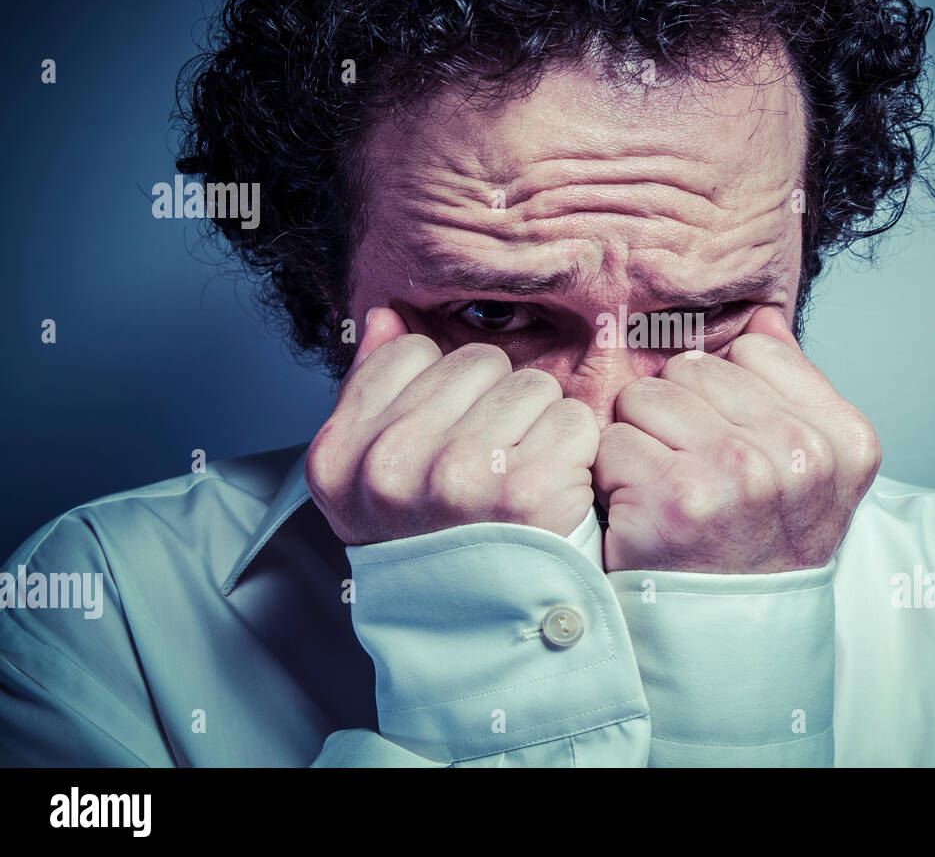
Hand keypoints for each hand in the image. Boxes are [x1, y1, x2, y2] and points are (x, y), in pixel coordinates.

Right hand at [305, 308, 598, 544]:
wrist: (482, 635)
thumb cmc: (435, 543)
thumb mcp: (374, 477)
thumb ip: (374, 390)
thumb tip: (387, 316)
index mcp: (340, 456)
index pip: (412, 353)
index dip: (445, 390)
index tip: (446, 441)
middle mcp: (390, 465)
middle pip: (478, 362)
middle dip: (497, 404)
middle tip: (491, 466)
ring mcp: (457, 476)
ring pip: (531, 385)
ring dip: (539, 426)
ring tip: (521, 478)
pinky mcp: (525, 492)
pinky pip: (574, 420)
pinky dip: (576, 452)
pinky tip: (553, 491)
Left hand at [593, 307, 880, 572]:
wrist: (727, 638)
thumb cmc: (759, 546)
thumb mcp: (809, 471)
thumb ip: (792, 387)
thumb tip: (764, 314)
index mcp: (845, 438)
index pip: (752, 349)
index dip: (724, 392)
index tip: (732, 443)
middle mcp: (800, 453)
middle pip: (693, 368)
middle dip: (677, 415)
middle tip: (693, 474)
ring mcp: (739, 473)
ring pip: (646, 397)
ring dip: (640, 441)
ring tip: (666, 490)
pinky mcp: (675, 497)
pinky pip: (612, 440)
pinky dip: (612, 476)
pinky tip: (641, 512)